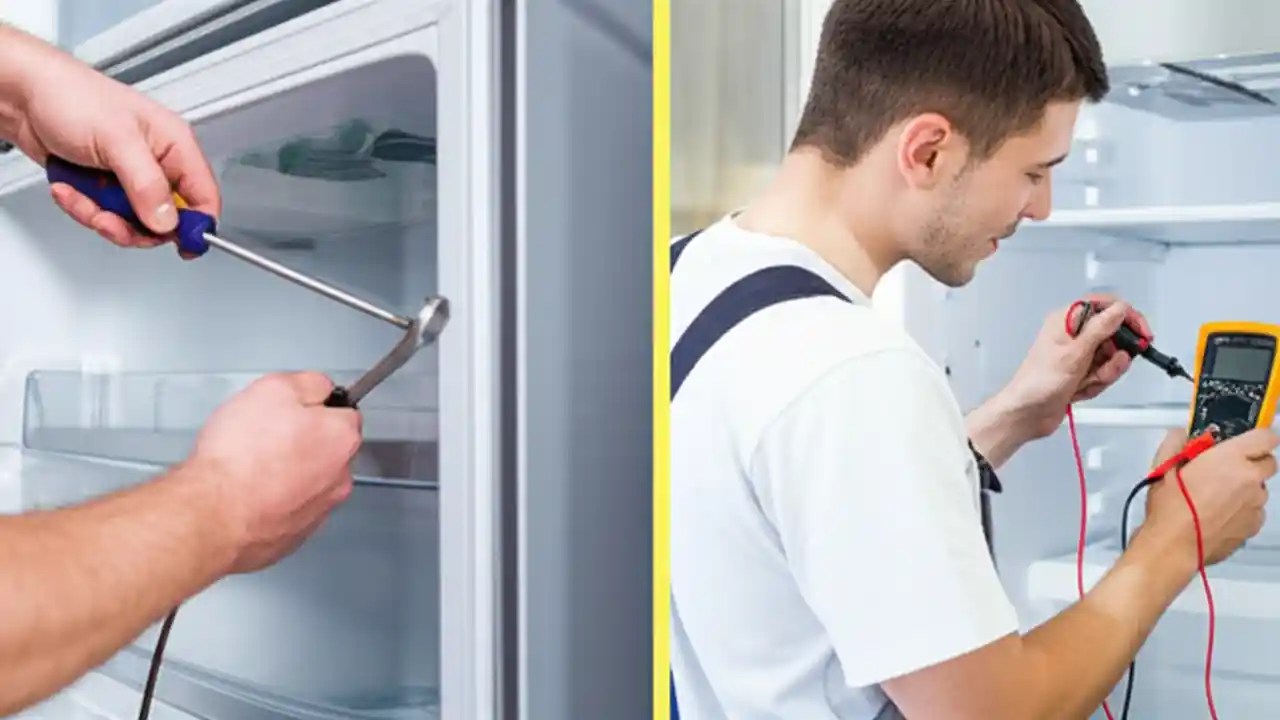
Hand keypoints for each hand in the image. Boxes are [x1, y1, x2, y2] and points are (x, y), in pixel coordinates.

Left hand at [0, 26, 218, 254]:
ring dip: (101, 216)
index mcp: (175, 145)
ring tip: (81, 196)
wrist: (24, 95)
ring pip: (132, 223)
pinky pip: (105, 216)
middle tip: (108, 218)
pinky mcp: (106, 187)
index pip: (204, 196)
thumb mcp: (117, 141)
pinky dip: (82, 209)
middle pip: (166, 219)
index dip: (197, 226)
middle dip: (133, 225)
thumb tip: (168, 221)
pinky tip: (69, 188)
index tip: (180, 246)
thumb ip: (147, 184)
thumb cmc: (71, 97)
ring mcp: (131, 177)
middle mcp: (157, 164)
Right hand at [187, 372, 360, 573]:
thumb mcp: (274, 389)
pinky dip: (274, 500)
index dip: (314, 406)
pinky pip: (289, 508)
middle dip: (303, 440)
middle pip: (328, 448)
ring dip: (288, 472)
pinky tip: (248, 494)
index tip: (291, 409)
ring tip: (251, 468)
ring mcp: (320, 510)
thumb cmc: (240, 455)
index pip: (344, 412)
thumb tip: (321, 389)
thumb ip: (309, 384)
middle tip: (264, 437)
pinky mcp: (295, 535)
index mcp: (341, 438)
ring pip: (309, 480)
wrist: (213, 515)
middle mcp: (339, 477)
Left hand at [1000, 294, 1151, 437]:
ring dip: (1104, 374)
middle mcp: (1072, 335)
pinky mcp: (1080, 372)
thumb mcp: (1074, 354)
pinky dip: (1096, 384)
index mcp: (1066, 320)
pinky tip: (1080, 390)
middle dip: (1113, 357)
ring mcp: (1077, 354)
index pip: (1105, 306)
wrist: (1027, 413)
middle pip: (1113, 335)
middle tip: (1105, 368)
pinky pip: (1103, 374)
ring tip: (1085, 382)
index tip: (1142, 334)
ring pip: (1110, 358)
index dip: (1127, 317)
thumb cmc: (1039, 383)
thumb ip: (1100, 329)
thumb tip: (1119, 310)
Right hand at [1142, 427, 1276, 566]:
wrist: (1173, 546)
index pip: (1266, 436)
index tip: (1247, 439)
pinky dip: (1241, 510)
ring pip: (1259, 489)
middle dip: (1251, 463)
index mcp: (1231, 459)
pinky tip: (1217, 513)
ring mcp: (1255, 504)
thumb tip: (1180, 435)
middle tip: (1225, 468)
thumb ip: (1176, 443)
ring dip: (1244, 488)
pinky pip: (1254, 511)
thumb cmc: (1170, 510)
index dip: (1256, 437)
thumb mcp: (1162, 467)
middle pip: (1268, 463)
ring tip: (1214, 496)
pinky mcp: (1253, 525)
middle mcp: (1250, 480)